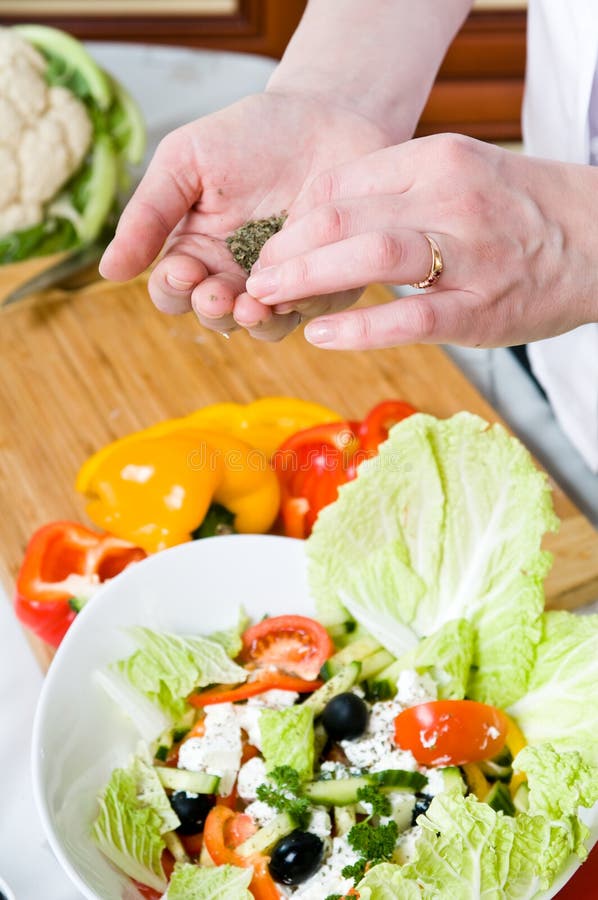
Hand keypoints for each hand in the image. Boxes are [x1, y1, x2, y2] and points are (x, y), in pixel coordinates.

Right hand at [99, 91, 389, 340]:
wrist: (327, 113)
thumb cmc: (251, 134)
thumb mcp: (186, 160)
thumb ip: (149, 214)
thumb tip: (108, 272)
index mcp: (197, 249)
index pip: (173, 291)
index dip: (173, 289)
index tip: (183, 269)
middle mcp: (236, 275)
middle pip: (215, 317)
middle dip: (214, 311)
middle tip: (218, 294)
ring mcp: (283, 283)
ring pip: (263, 327)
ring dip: (255, 323)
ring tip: (255, 304)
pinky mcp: (329, 283)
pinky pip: (315, 309)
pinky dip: (305, 305)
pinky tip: (300, 289)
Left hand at [246, 134, 597, 348]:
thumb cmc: (519, 211)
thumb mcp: (459, 174)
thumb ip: (397, 191)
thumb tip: (323, 219)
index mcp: (436, 159)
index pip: (340, 183)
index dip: (294, 219)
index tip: (273, 245)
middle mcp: (449, 198)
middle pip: (343, 216)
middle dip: (286, 249)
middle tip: (256, 276)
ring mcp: (467, 254)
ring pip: (371, 256)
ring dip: (309, 279)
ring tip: (271, 299)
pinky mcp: (479, 308)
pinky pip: (408, 317)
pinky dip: (358, 328)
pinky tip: (321, 336)